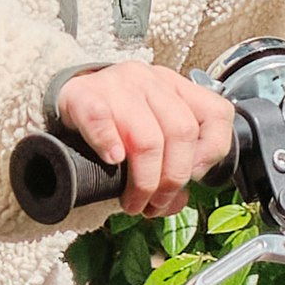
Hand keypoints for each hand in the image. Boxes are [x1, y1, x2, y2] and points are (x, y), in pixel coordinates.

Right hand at [49, 59, 239, 220]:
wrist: (67, 97)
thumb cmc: (115, 122)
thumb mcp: (151, 136)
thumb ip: (171, 166)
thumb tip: (177, 203)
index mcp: (176, 88)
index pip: (216, 114)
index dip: (211, 153)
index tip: (193, 179)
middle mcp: (151, 81)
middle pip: (181, 132)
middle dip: (172, 179)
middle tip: (155, 203)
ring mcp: (118, 84)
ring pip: (146, 136)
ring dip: (143, 181)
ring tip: (132, 201)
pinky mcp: (84, 94)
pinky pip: (101, 120)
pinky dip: (108, 144)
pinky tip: (112, 162)